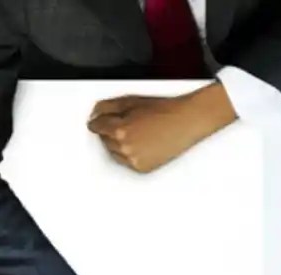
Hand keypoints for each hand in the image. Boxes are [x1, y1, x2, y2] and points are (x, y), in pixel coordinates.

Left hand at [87, 82, 236, 173]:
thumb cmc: (164, 110)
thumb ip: (107, 107)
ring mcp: (134, 160)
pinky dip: (129, 153)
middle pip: (104, 140)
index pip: (97, 126)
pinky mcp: (143, 168)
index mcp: (120, 130)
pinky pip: (126, 161)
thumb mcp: (131, 101)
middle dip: (109, 131)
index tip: (98, 121)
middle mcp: (125, 148)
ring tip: (134, 132)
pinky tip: (141, 142)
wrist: (186, 121)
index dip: (98, 121)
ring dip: (117, 143)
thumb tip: (95, 113)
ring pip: (114, 152)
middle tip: (123, 123)